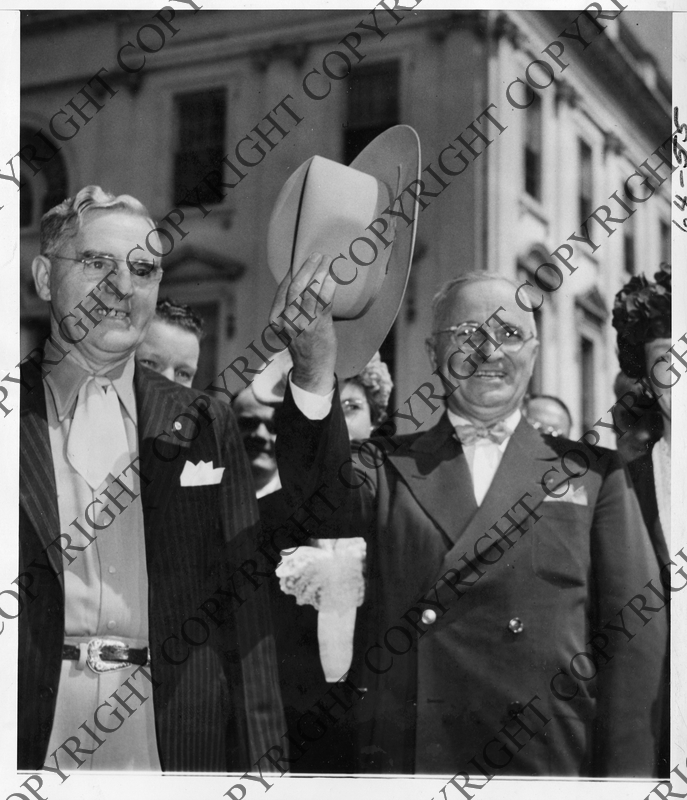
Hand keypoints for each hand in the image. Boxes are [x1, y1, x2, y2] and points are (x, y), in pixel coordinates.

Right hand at [268, 252, 337, 395]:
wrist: (312, 368)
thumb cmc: (303, 344)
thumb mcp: (289, 326)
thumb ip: (292, 307)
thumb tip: (304, 281)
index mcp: (276, 318)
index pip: (283, 289)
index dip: (293, 272)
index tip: (301, 259)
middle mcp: (286, 320)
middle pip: (295, 287)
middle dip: (307, 268)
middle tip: (317, 256)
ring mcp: (302, 324)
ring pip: (310, 292)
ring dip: (320, 273)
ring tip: (328, 262)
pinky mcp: (317, 327)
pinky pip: (323, 302)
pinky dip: (328, 287)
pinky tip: (333, 277)